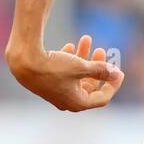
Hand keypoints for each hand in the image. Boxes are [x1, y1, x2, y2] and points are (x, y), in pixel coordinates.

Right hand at [7, 34, 124, 111]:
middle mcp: (67, 101)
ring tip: (87, 39)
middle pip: (89, 85)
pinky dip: (69, 61)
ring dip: (83, 58)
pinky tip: (69, 47)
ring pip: (75, 76)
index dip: (113, 84)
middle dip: (97, 67)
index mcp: (78, 103)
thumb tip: (116, 73)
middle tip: (102, 50)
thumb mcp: (81, 67)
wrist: (24, 62)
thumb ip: (100, 70)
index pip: (102, 97)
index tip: (119, 70)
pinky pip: (62, 73)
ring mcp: (56, 93)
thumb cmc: (54, 67)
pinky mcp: (46, 83)